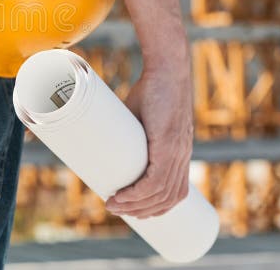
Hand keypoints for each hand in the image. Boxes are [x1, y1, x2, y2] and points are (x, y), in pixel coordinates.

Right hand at [105, 63, 193, 218]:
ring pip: (160, 193)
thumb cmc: (151, 87)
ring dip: (135, 205)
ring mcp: (177, 151)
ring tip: (113, 205)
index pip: (176, 192)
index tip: (135, 211)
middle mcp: (182, 155)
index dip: (157, 207)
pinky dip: (139, 194)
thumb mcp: (138, 115)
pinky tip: (124, 198)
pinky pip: (156, 180)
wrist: (166, 68)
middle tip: (117, 209)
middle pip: (168, 198)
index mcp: (179, 152)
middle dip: (142, 211)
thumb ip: (126, 129)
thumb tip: (97, 132)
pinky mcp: (167, 143)